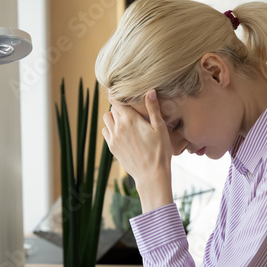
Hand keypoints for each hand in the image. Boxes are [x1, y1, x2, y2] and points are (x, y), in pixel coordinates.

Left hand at [102, 90, 172, 210]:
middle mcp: (118, 127)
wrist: (151, 175)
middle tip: (131, 112)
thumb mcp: (160, 128)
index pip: (116, 100)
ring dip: (113, 118)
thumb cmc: (160, 151)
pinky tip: (122, 133)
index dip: (119, 96)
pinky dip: (111, 129)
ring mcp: (113, 138)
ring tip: (126, 122)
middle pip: (112, 109)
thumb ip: (153, 109)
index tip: (125, 96)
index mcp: (130, 119)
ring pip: (106, 120)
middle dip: (119, 108)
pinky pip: (106, 132)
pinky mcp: (112, 147)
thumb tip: (150, 91)